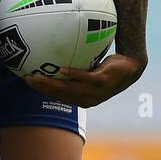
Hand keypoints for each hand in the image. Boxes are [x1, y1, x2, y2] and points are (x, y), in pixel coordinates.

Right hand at [24, 53, 145, 107]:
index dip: (43, 91)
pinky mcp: (104, 81)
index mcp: (83, 100)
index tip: (29, 81)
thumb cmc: (107, 69)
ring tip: (39, 76)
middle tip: (28, 78)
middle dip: (43, 88)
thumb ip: (73, 72)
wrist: (131, 66)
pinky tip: (61, 69)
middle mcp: (89, 99)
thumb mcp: (88, 73)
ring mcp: (97, 91)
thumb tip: (53, 59)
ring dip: (53, 83)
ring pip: (70, 89)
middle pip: (61, 94)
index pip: (58, 97)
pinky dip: (73, 75)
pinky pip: (86, 78)